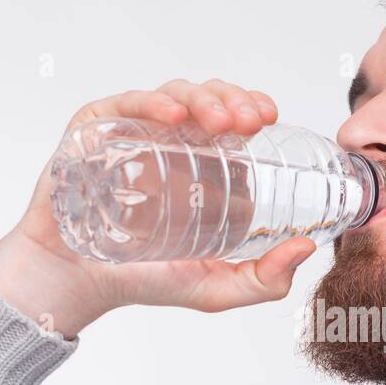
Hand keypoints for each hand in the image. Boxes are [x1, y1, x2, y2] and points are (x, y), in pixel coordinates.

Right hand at [0, 80, 317, 336]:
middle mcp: (170, 143)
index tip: (269, 117)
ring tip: (217, 121)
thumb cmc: (143, 282)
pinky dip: (149, 104)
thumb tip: (307, 248)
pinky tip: (171, 116)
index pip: (232, 119)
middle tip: (249, 120)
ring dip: (201, 99)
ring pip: (173, 95)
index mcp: (203, 166)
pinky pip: (124, 105)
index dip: (252, 106)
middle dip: (233, 99)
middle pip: (208, 99)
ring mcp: (133, 134)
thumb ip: (264, 280)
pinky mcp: (95, 132)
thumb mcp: (216, 288)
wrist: (78, 285)